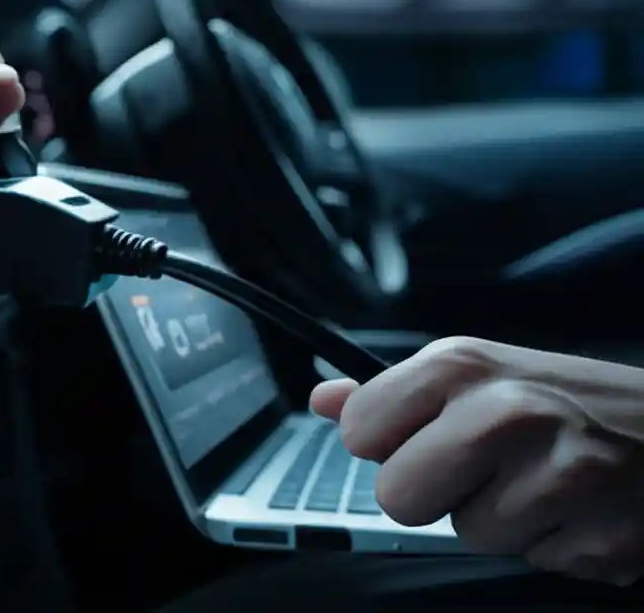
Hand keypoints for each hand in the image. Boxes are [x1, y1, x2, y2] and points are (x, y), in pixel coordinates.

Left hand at [311, 337, 643, 585]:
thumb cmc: (564, 400)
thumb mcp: (478, 375)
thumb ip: (396, 394)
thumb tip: (324, 400)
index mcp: (461, 365)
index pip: (358, 429)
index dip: (384, 445)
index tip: (421, 437)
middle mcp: (507, 410)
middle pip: (397, 497)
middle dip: (434, 495)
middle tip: (483, 470)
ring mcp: (561, 472)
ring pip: (469, 536)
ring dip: (502, 521)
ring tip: (543, 483)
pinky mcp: (604, 532)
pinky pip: (536, 562)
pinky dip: (556, 543)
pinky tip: (579, 507)